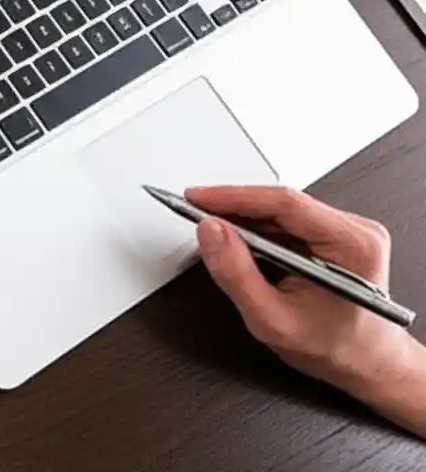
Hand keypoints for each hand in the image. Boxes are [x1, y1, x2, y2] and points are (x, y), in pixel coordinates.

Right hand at [189, 186, 425, 436]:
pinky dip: (258, 228)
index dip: (233, 197)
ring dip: (243, 217)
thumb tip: (210, 232)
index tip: (196, 199)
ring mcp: (346, 231)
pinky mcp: (334, 236)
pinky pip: (288, 222)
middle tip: (194, 210)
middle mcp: (356, 230)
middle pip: (282, 203)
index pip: (285, 204)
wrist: (365, 362)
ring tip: (209, 226)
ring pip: (282, 211)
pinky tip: (236, 237)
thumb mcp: (272, 319)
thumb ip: (236, 275)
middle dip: (233, 206)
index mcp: (352, 245)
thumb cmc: (334, 348)